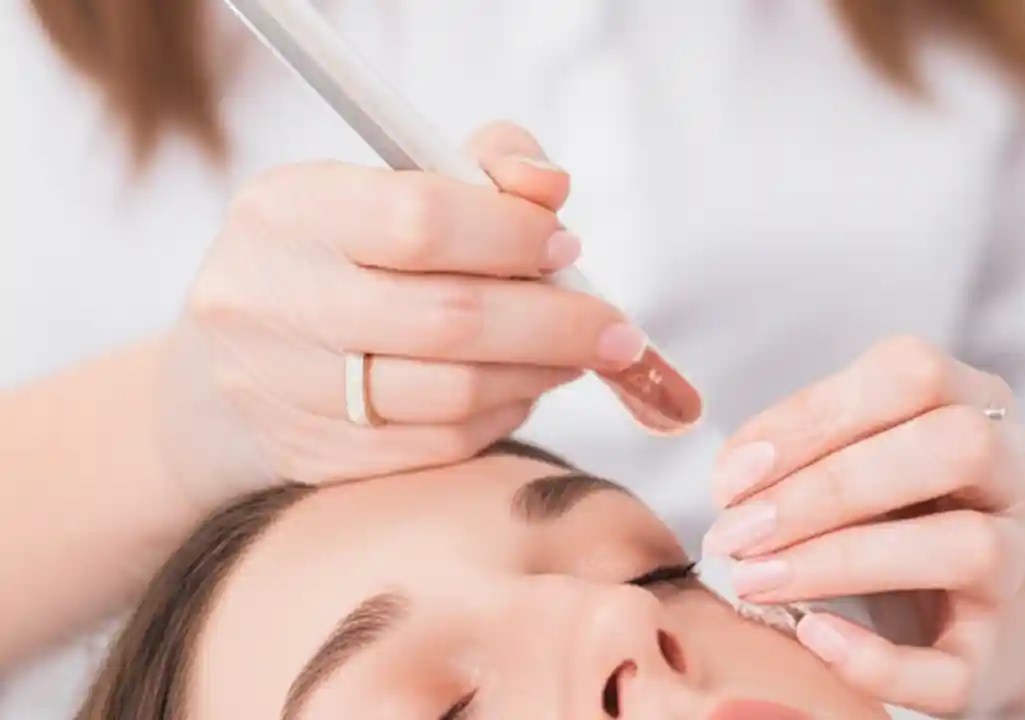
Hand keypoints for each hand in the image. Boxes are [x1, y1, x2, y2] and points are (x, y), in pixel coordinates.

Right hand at [158, 121, 645, 501]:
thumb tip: (551, 188)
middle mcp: (271, 299)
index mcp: (288, 211)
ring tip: (576, 356)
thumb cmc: (338, 262)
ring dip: (540, 375)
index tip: (568, 250)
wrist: (227, 372)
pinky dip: (500, 416)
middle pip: (450, 319)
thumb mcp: (386, 190)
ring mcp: (285, 390)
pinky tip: (520, 388)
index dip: (514, 236)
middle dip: (558, 324)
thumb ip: (481, 168)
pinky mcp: (315, 457)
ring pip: (453, 394)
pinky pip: (440, 445)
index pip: (423, 219)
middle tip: (618, 330)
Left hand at [703, 337, 1024, 715]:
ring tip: (757, 579)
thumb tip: (733, 478)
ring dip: (845, 561)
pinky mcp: (1000, 652)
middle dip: (830, 488)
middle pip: (955, 447)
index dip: (813, 418)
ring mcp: (1023, 563)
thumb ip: (807, 449)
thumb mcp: (865, 453)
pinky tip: (814, 638)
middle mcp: (1016, 473)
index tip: (732, 476)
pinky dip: (880, 659)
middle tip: (738, 533)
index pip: (914, 374)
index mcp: (974, 402)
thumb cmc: (899, 508)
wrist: (978, 603)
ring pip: (969, 548)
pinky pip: (956, 667)